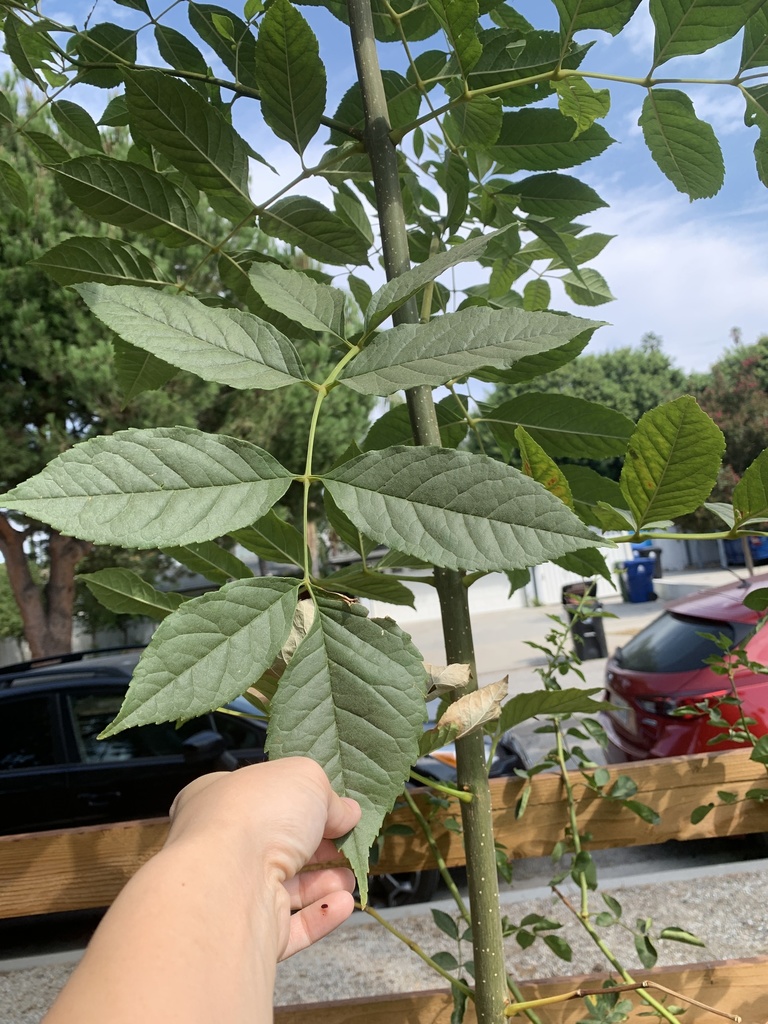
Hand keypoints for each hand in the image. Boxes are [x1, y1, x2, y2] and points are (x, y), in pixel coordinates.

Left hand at [167, 757, 361, 958]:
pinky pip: (290, 926)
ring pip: (284, 888)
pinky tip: (343, 902)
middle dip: (316, 846)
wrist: (228, 882)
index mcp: (217, 801)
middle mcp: (220, 847)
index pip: (259, 799)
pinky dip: (320, 914)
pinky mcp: (248, 934)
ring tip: (350, 877)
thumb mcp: (305, 779)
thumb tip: (347, 813)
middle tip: (346, 844)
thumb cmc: (258, 815)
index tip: (333, 809)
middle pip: (276, 845)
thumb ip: (329, 795)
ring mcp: (232, 894)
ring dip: (322, 882)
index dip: (298, 801)